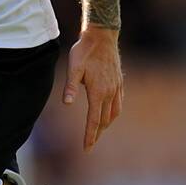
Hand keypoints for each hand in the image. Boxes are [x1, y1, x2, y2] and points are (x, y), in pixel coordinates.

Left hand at [62, 25, 122, 150]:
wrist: (102, 36)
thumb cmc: (84, 51)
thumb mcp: (73, 68)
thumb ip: (70, 86)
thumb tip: (66, 104)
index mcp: (98, 91)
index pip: (94, 120)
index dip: (90, 136)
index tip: (86, 148)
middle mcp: (109, 92)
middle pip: (104, 120)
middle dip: (97, 134)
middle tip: (90, 145)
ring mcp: (116, 87)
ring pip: (114, 113)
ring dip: (106, 125)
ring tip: (98, 132)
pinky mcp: (119, 82)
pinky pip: (118, 103)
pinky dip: (113, 113)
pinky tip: (109, 114)